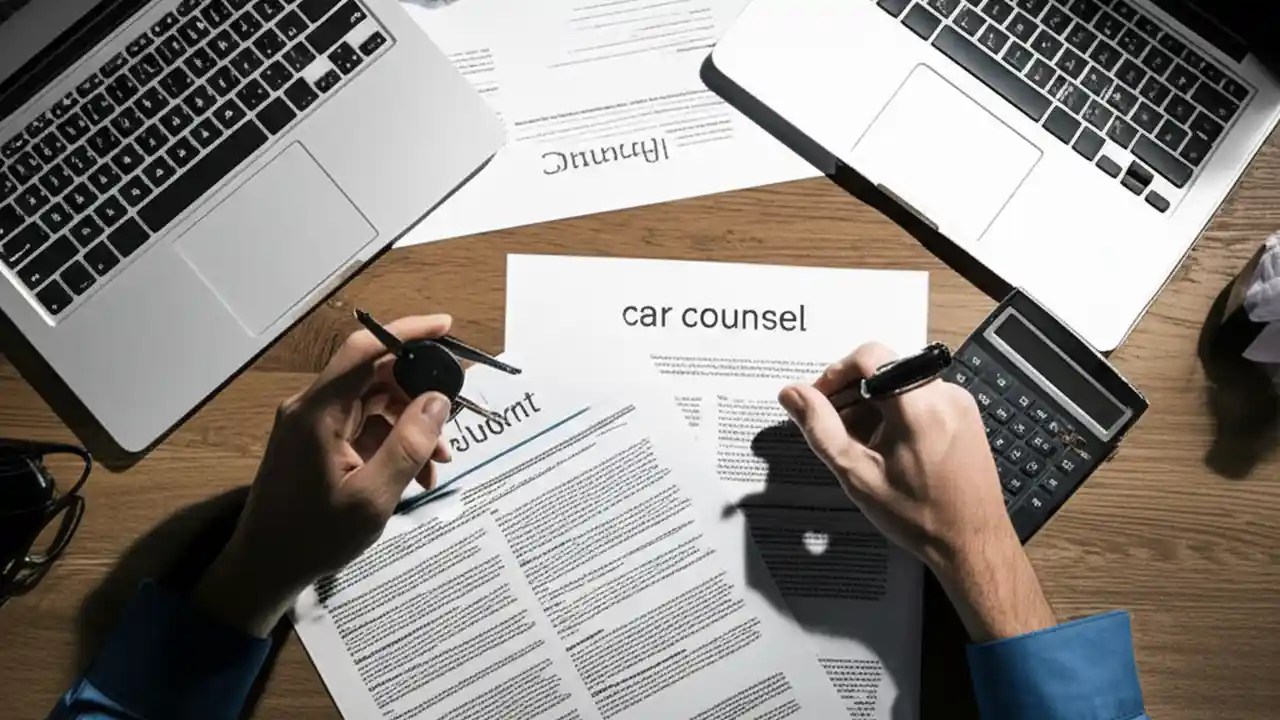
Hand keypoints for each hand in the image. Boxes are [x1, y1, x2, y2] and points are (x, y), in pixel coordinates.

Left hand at [193, 315, 454, 636]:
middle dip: (419, 395)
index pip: (365, 350)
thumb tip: (438, 400)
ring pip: (374, 404)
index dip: (407, 332)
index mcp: (318, 412)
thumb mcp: (373, 498)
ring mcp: (313, 426)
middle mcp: (312, 408)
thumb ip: (409, 445)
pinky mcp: (317, 444)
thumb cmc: (313, 537)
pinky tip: (416, 475)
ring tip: (438, 463)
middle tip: (453, 424)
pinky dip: (393, 444)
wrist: (264, 569)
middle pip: (375, 377)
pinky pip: (364, 428)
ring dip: (411, 426)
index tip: (447, 327)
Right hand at [779, 343, 1055, 641]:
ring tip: (858, 443)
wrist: (972, 543)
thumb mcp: (858, 474)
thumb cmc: (916, 515)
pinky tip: (885, 446)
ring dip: (872, 402)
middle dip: (851, 391)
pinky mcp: (966, 414)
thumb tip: (792, 393)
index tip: (819, 399)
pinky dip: (896, 410)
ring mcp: (959, 403)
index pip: (869, 356)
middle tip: (832, 425)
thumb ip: (820, 428)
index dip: (836, 371)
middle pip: (884, 368)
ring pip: (901, 382)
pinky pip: (922, 397)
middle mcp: (943, 394)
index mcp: (917, 405)